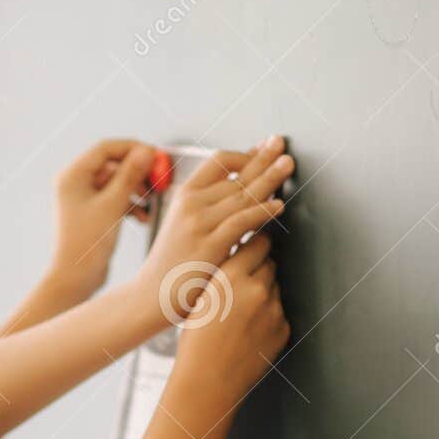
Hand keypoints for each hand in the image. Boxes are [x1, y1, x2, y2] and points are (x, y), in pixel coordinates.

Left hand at [50, 139, 156, 297]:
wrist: (75, 278)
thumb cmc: (86, 244)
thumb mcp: (112, 205)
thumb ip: (130, 175)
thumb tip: (145, 151)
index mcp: (73, 176)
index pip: (106, 148)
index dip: (133, 148)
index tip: (155, 155)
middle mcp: (75, 183)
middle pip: (113, 164)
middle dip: (137, 171)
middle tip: (158, 178)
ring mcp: (83, 198)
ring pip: (116, 182)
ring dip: (136, 189)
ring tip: (151, 200)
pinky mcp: (92, 212)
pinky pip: (115, 198)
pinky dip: (130, 204)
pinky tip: (143, 216)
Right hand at [140, 136, 293, 324]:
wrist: (150, 296)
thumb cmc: (171, 264)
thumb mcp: (182, 224)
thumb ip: (206, 206)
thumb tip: (239, 190)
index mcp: (184, 195)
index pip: (218, 161)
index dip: (244, 154)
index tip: (262, 151)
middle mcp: (190, 204)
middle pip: (235, 174)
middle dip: (262, 157)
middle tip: (281, 143)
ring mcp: (199, 224)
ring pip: (242, 194)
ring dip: (269, 177)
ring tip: (288, 165)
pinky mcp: (209, 246)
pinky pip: (242, 222)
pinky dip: (262, 211)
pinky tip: (278, 205)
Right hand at [171, 232, 289, 408]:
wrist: (208, 381)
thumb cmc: (196, 340)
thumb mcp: (201, 298)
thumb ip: (224, 273)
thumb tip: (242, 254)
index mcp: (231, 277)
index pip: (258, 243)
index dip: (255, 243)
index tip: (253, 243)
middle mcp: (257, 290)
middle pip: (269, 263)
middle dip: (259, 267)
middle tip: (244, 281)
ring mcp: (274, 311)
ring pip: (275, 288)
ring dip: (264, 292)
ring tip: (243, 311)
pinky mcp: (283, 329)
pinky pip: (279, 312)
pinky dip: (269, 316)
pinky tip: (250, 329)